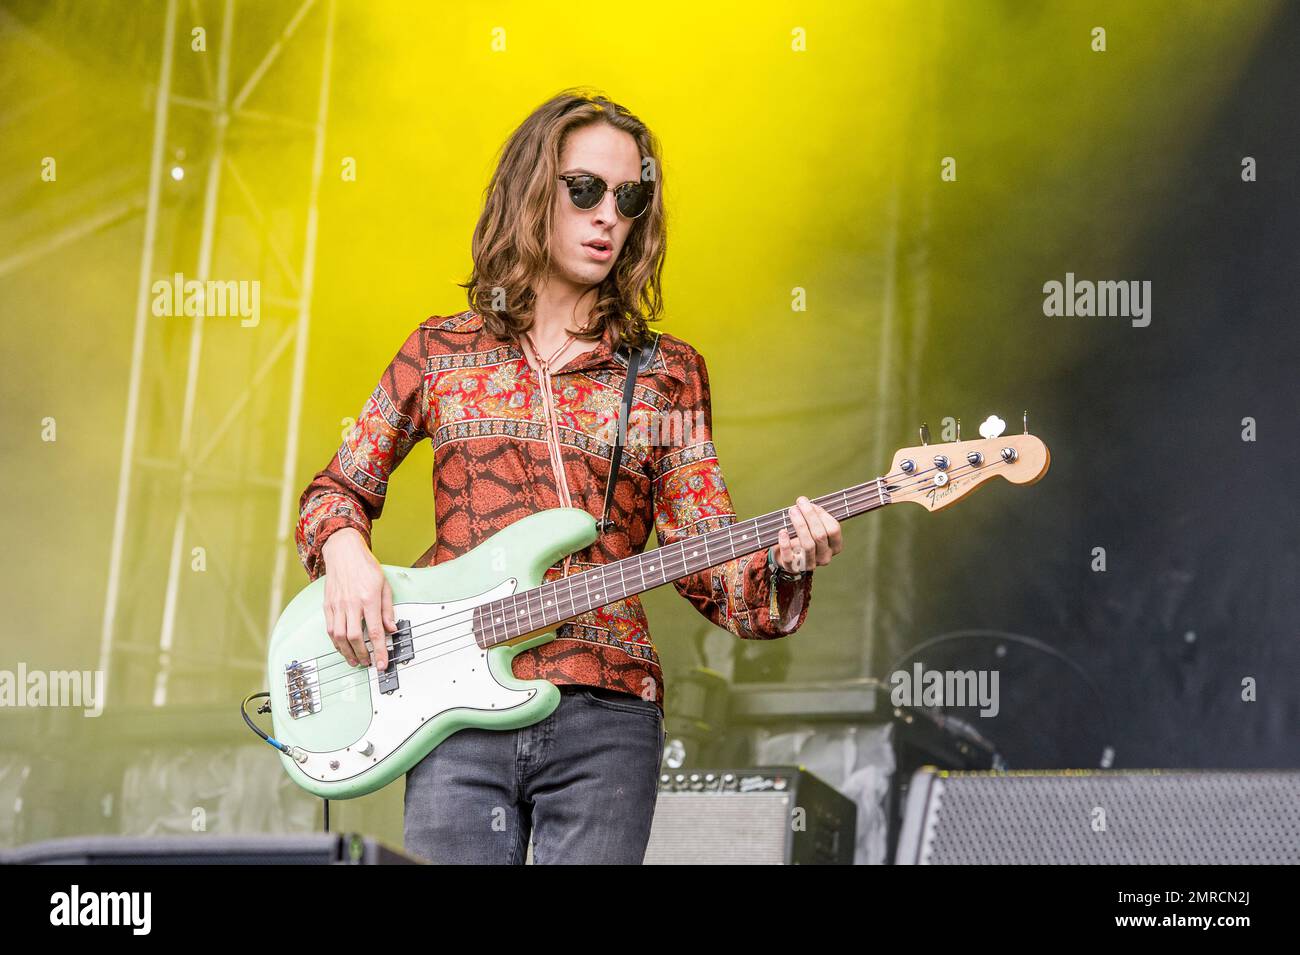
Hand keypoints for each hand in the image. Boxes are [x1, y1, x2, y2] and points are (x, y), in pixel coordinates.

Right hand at [321, 527, 395, 669]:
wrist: (344, 552)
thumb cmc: (365, 567)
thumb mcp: (384, 585)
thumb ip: (388, 609)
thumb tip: (392, 629)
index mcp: (369, 599)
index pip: (375, 631)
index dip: (379, 651)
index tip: (381, 664)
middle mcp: (351, 604)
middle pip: (355, 637)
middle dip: (362, 654)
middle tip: (368, 663)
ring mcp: (337, 605)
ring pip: (339, 636)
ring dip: (347, 652)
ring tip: (355, 660)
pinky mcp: (328, 605)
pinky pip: (330, 629)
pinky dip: (336, 642)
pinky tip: (342, 647)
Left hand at [772, 496, 842, 573]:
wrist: (787, 556)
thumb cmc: (802, 537)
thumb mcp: (813, 527)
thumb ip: (814, 517)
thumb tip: (808, 504)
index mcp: (834, 546)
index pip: (833, 529)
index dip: (822, 514)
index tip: (810, 503)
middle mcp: (825, 557)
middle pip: (820, 535)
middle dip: (810, 516)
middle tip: (799, 503)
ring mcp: (809, 564)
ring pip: (808, 545)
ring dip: (800, 525)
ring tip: (792, 511)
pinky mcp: (793, 567)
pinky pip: (790, 557)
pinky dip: (785, 543)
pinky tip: (782, 531)